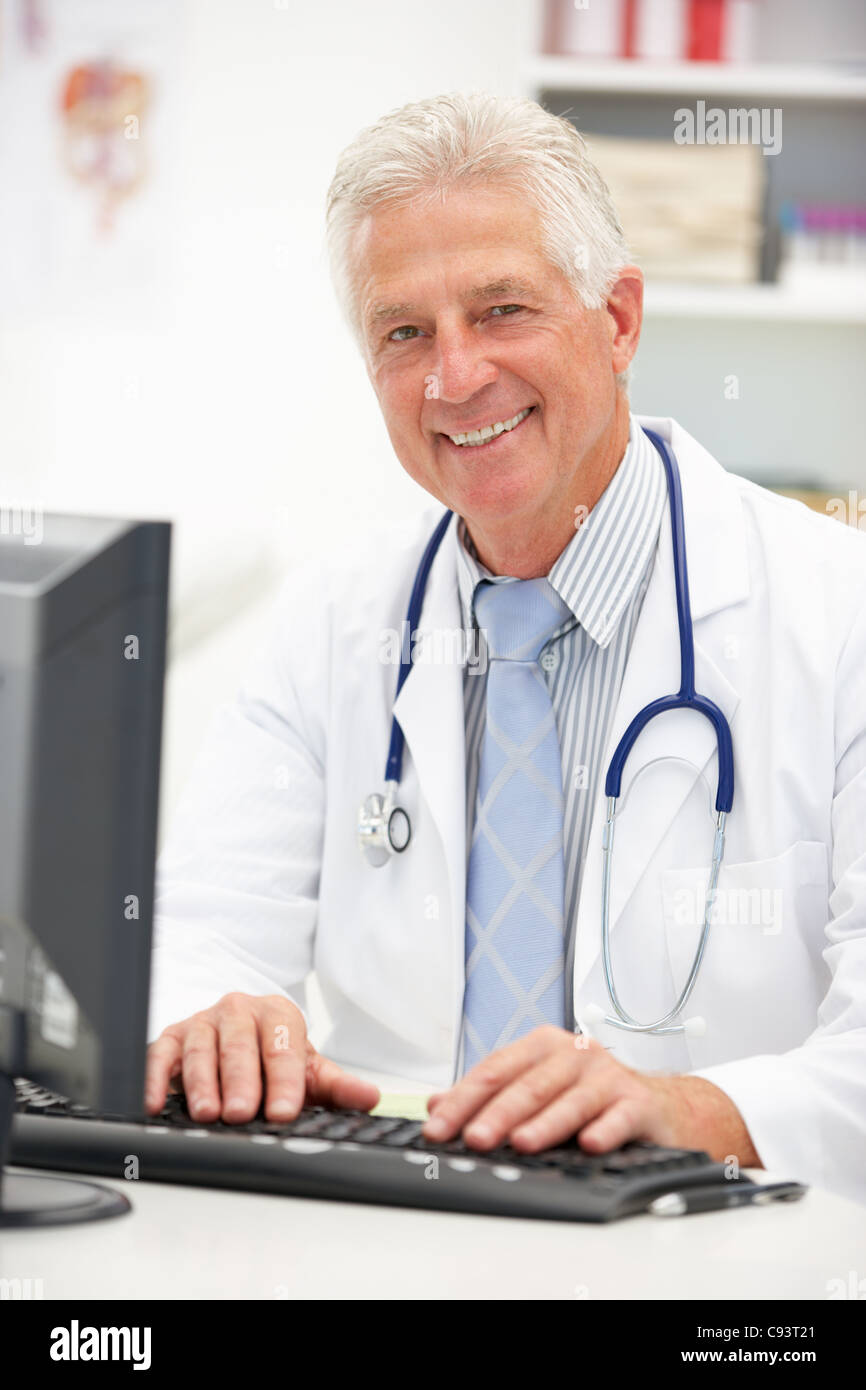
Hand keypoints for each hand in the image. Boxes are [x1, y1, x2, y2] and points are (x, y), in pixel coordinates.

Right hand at [145, 992, 379, 1124]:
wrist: (239, 1040)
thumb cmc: (275, 1058)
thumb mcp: (308, 1070)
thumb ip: (337, 1086)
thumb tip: (370, 1097)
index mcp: (278, 1014)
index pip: (283, 1046)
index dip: (284, 1080)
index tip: (284, 1111)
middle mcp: (239, 1011)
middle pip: (240, 1046)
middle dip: (240, 1081)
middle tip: (241, 1112)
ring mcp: (203, 1022)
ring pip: (200, 1049)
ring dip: (201, 1083)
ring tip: (207, 1114)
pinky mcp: (171, 1038)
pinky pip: (160, 1055)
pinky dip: (154, 1079)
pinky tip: (154, 1103)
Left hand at [421, 1025, 759, 1164]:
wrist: (659, 1107)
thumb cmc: (590, 1097)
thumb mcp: (536, 1089)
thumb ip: (488, 1096)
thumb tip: (435, 1106)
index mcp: (541, 1048)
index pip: (494, 1072)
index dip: (462, 1101)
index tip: (436, 1129)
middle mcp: (574, 1056)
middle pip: (528, 1086)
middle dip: (497, 1114)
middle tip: (472, 1139)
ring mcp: (608, 1076)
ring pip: (571, 1100)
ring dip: (545, 1123)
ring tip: (522, 1143)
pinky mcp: (639, 1102)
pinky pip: (619, 1116)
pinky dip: (605, 1130)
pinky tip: (590, 1145)